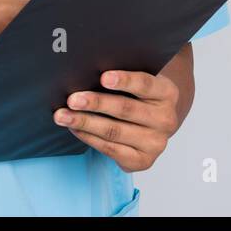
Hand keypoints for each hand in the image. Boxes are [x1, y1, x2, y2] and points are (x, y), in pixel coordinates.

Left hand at [54, 68, 181, 171]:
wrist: (154, 124)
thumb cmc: (139, 97)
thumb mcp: (139, 84)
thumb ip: (123, 77)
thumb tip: (88, 69)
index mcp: (167, 93)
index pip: (145, 84)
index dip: (124, 80)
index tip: (102, 77)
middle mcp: (165, 119)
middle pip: (125, 109)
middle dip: (96, 103)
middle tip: (72, 99)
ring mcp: (155, 143)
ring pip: (114, 131)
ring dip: (84, 122)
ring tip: (63, 115)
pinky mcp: (143, 161)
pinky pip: (110, 148)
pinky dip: (89, 137)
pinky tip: (74, 128)